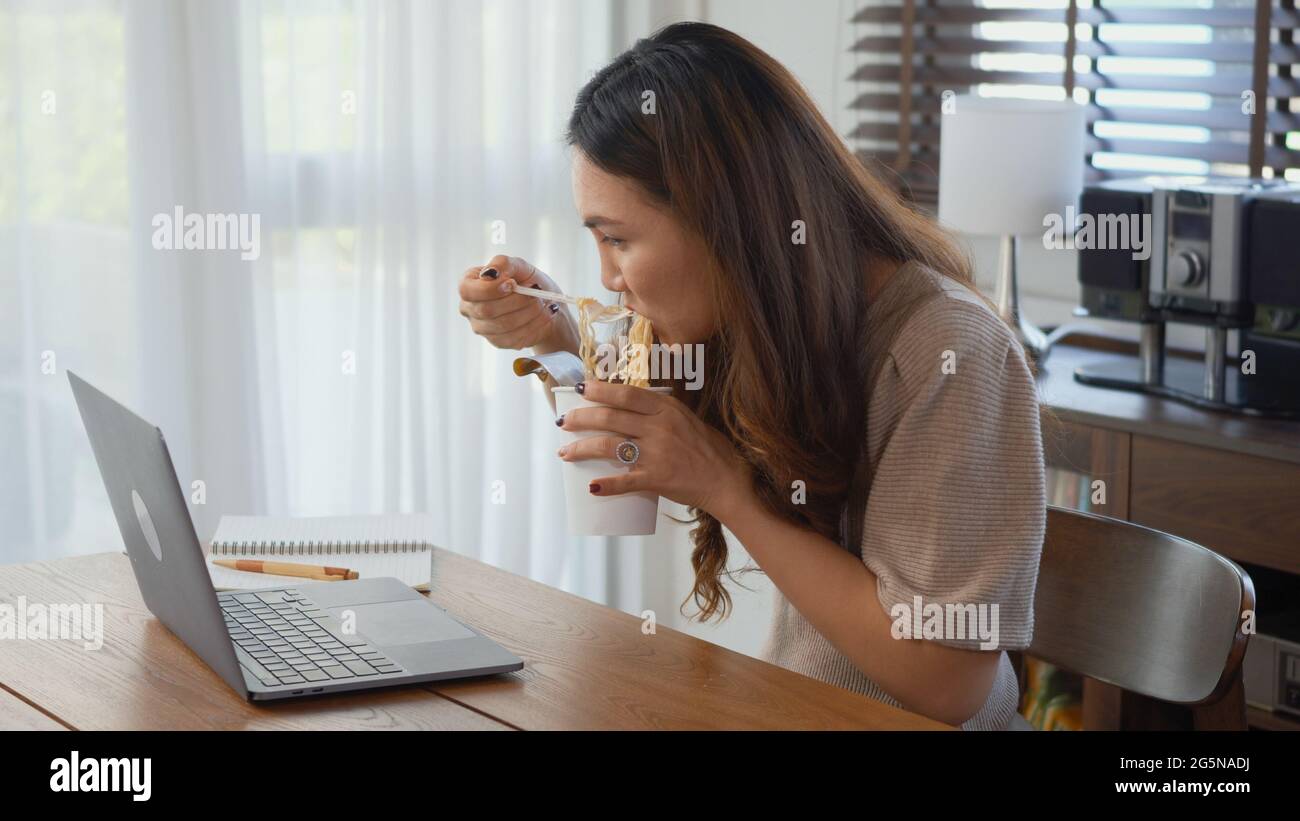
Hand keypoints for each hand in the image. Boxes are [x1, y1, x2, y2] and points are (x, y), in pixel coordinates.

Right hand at [457, 254, 577, 352]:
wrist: (543, 302)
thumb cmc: (525, 280)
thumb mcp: (518, 265)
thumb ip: (503, 263)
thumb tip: (492, 273)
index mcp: (469, 284)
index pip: (467, 290)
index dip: (489, 289)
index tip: (512, 283)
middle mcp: (470, 308)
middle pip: (486, 310)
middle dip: (516, 301)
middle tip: (535, 294)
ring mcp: (482, 327)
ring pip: (502, 325)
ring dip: (528, 314)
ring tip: (542, 304)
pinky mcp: (497, 342)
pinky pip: (513, 338)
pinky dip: (532, 326)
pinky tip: (542, 317)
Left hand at [556, 379, 752, 518]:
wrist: (728, 479)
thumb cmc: (707, 449)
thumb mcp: (686, 418)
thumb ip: (660, 411)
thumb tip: (628, 406)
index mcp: (667, 409)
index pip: (626, 394)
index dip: (600, 390)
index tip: (580, 388)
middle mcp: (660, 427)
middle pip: (611, 417)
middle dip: (581, 418)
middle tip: (563, 421)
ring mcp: (658, 453)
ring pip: (610, 446)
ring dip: (582, 448)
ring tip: (565, 452)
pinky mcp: (658, 478)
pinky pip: (626, 481)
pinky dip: (607, 485)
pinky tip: (591, 486)